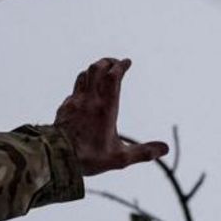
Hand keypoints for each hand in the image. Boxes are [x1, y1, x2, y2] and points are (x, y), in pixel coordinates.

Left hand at [54, 58, 168, 175]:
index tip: (127, 62)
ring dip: (94, 70)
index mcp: (106, 108)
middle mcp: (90, 100)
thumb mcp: (120, 159)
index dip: (121, 66)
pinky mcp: (64, 108)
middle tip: (116, 63)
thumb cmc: (89, 158)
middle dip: (108, 62)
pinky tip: (85, 95)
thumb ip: (143, 152)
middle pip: (97, 68)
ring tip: (101, 72)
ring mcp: (75, 102)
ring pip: (84, 75)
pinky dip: (82, 87)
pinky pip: (74, 91)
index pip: (114, 76)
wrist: (56, 158)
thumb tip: (165, 149)